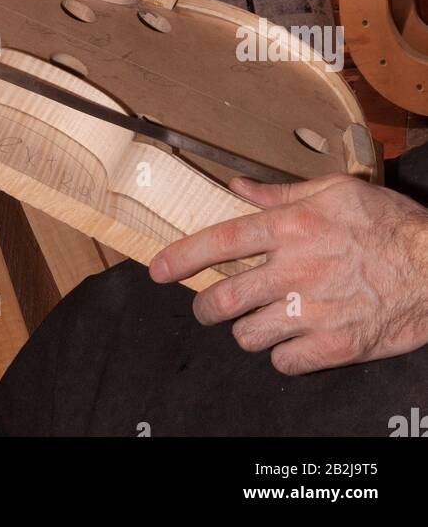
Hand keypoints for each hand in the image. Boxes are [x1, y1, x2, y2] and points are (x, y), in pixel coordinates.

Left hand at [149, 173, 427, 374]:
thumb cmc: (390, 225)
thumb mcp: (336, 191)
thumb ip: (281, 194)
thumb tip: (238, 187)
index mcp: (291, 228)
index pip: (220, 242)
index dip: (182, 258)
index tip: (159, 270)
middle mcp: (293, 270)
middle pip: (224, 298)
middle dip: (206, 306)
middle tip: (207, 306)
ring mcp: (312, 313)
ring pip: (248, 335)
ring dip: (245, 331)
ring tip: (256, 322)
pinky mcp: (333, 347)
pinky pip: (284, 362)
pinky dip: (282, 355)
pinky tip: (292, 342)